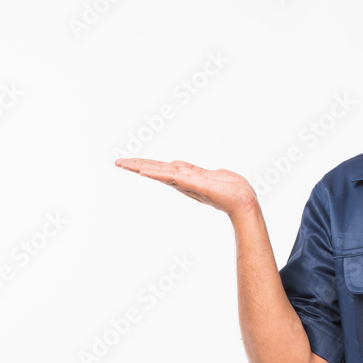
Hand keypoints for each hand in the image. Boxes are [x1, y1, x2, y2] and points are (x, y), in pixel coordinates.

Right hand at [114, 158, 258, 218]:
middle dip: (137, 166)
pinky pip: (172, 178)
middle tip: (117, 162)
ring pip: (160, 173)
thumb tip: (204, 170)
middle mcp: (184, 182)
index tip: (131, 162)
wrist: (245, 200)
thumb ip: (205, 172)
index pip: (163, 169)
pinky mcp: (194, 184)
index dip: (147, 165)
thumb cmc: (235, 190)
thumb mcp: (217, 175)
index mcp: (188, 178)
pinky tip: (144, 172)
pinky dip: (158, 175)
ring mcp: (187, 183)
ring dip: (141, 168)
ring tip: (123, 164)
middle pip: (156, 171)